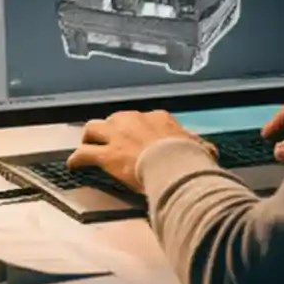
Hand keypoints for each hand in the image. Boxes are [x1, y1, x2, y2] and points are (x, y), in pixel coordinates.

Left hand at [68, 110, 214, 191]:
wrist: (174, 164)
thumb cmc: (188, 157)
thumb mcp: (200, 147)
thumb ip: (199, 146)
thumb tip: (209, 151)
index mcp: (159, 118)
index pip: (144, 119)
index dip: (139, 129)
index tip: (139, 137)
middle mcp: (134, 121)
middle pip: (115, 119)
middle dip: (111, 129)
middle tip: (109, 140)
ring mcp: (117, 137)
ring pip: (94, 128)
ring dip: (90, 137)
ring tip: (87, 145)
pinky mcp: (105, 154)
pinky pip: (83, 153)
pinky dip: (77, 159)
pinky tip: (74, 165)